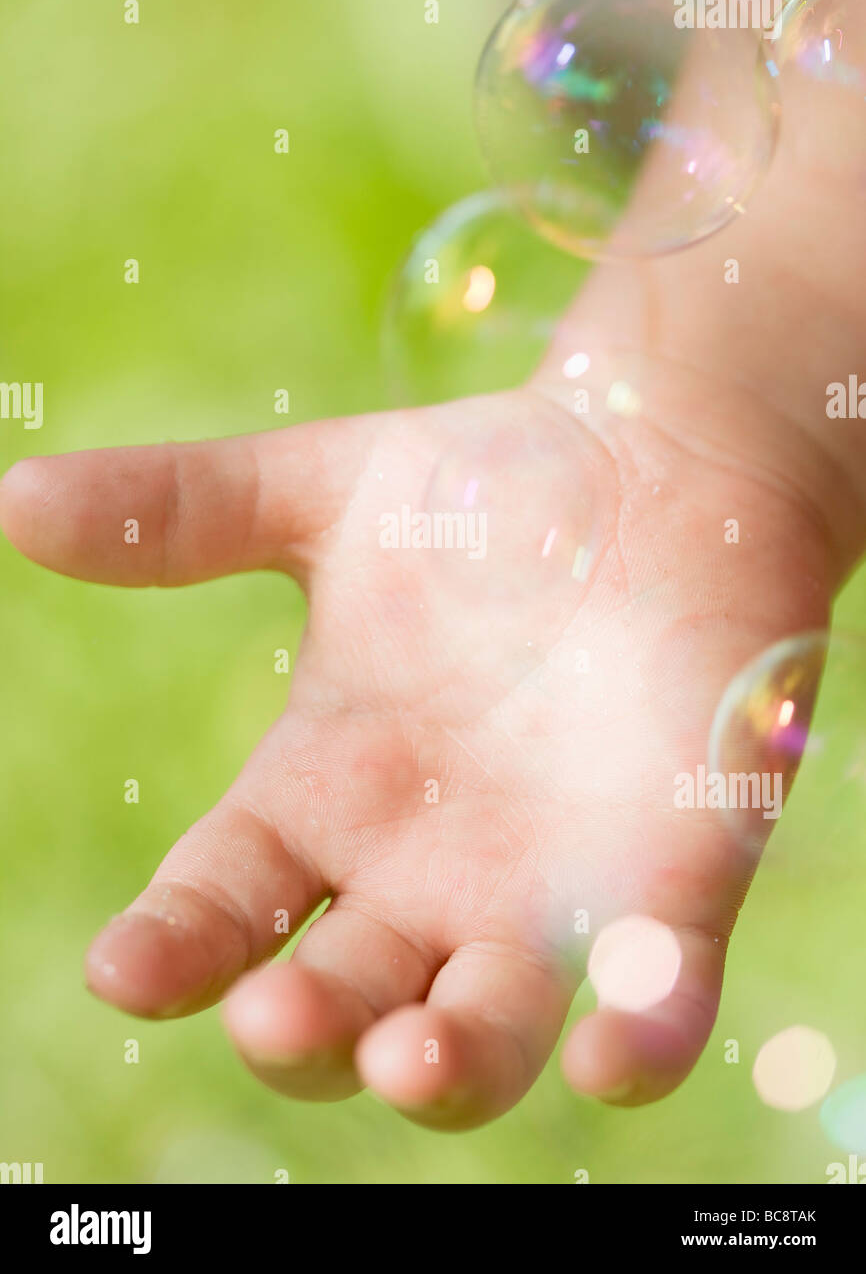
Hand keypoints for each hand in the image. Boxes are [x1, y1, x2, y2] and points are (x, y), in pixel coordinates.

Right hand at [0, 342, 835, 1127]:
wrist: (661, 464)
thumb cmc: (490, 490)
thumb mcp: (321, 496)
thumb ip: (182, 512)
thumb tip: (17, 501)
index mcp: (325, 795)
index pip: (221, 904)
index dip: (171, 948)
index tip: (126, 968)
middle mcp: (422, 871)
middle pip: (340, 1003)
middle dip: (302, 1026)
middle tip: (273, 1009)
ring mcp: (546, 891)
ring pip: (484, 1036)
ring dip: (445, 1071)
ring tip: (410, 1057)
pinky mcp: (668, 882)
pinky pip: (653, 1000)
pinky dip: (637, 1040)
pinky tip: (612, 1057)